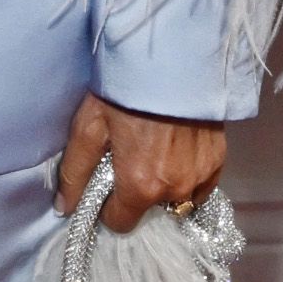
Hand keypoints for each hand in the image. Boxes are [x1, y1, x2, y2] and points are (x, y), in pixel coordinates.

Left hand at [55, 91, 225, 235]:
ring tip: (156, 155)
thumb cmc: (125, 89)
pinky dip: (188, 178)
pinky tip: (177, 154)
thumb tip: (63, 208)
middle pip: (150, 212)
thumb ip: (75, 172)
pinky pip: (201, 187)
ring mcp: (201, 177)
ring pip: (177, 201)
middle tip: (131, 160)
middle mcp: (174, 190)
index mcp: (140, 186)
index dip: (109, 208)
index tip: (106, 187)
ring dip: (164, 187)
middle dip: (138, 194)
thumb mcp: (89, 126)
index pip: (121, 223)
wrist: (173, 58)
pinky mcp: (219, 161)